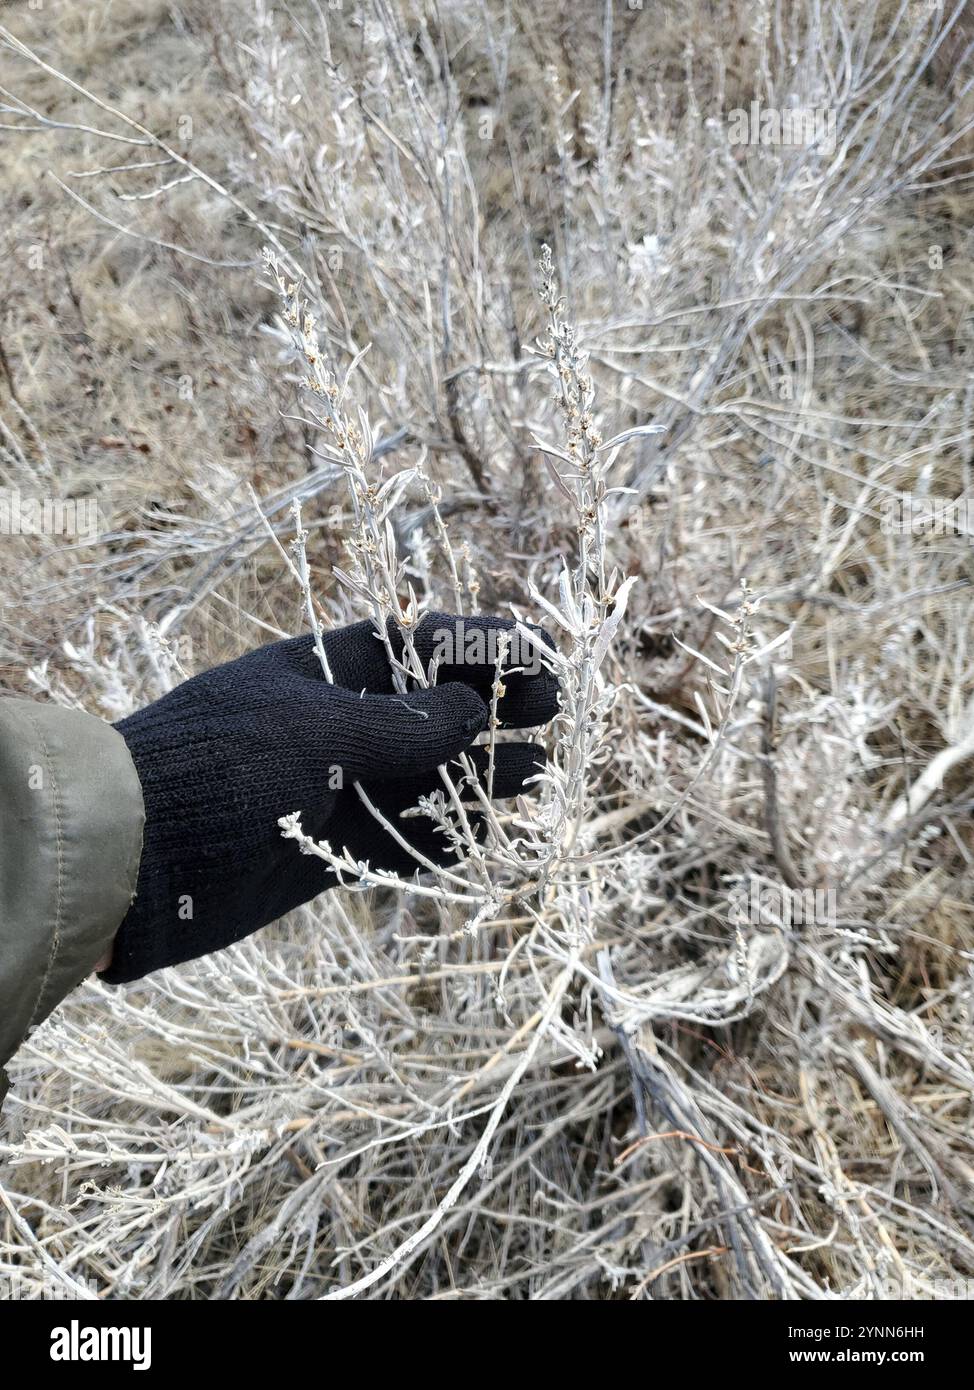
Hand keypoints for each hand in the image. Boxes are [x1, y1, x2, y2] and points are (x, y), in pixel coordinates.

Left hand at [101, 612, 558, 981]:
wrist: (133, 859)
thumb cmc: (218, 768)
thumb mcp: (316, 733)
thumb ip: (402, 727)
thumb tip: (473, 712)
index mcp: (326, 669)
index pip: (421, 644)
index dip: (484, 648)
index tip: (542, 658)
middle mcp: (336, 723)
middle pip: (432, 709)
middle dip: (492, 711)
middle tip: (551, 716)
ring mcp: (332, 787)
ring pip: (424, 777)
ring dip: (478, 777)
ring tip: (535, 779)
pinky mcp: (325, 847)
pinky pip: (398, 838)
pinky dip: (440, 839)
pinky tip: (482, 838)